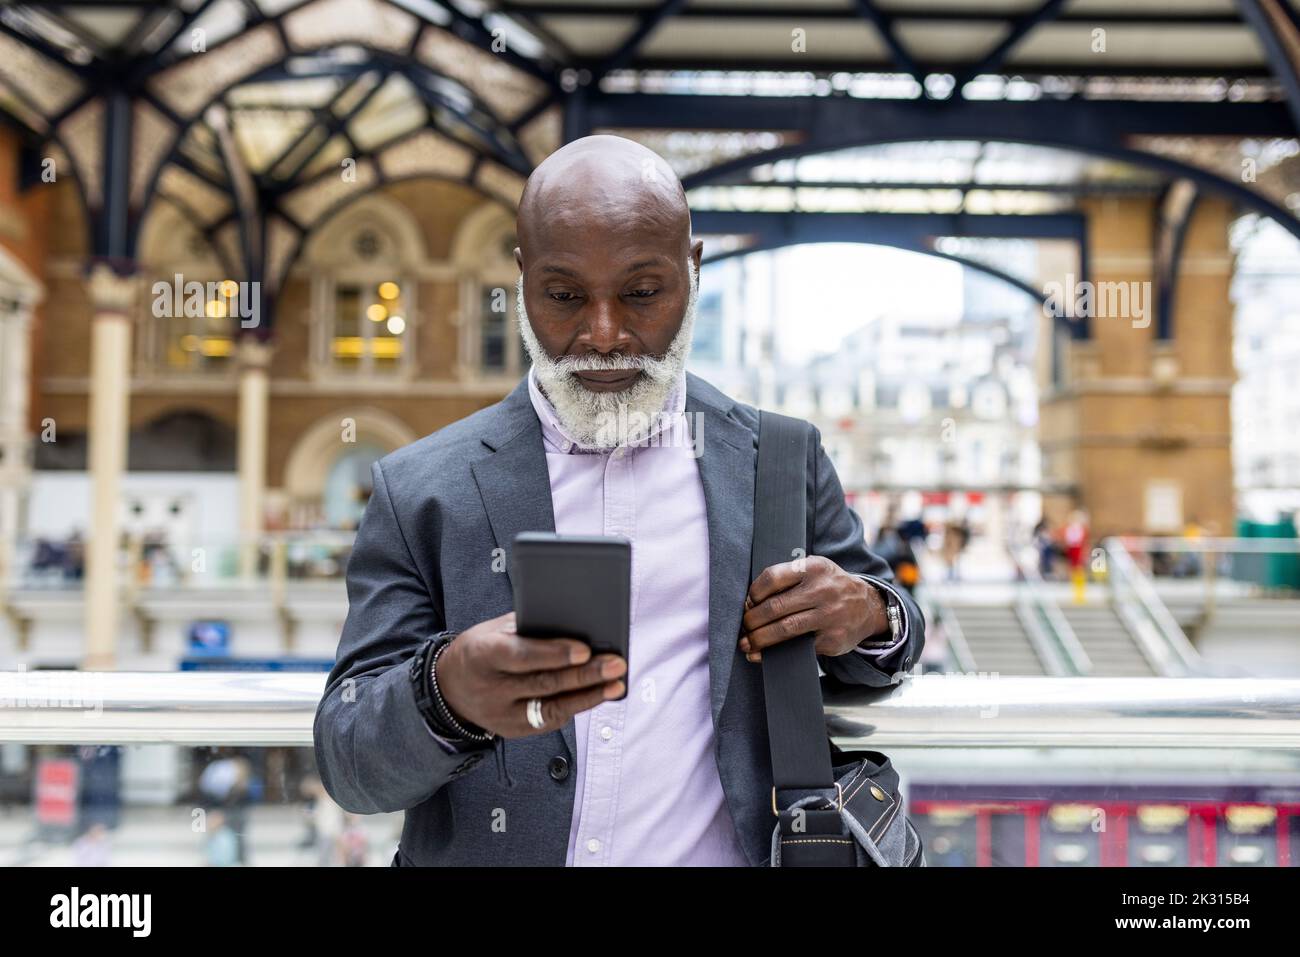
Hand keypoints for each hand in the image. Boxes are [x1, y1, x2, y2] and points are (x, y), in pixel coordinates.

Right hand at [437, 612, 625, 737]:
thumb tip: (575, 627)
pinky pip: (549, 721)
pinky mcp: (512, 731)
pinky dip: (576, 707)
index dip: (553, 654)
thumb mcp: (493, 630)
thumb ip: (528, 628)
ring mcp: (501, 715)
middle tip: (616, 664)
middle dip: (584, 675)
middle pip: (543, 683)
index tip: (584, 650)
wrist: (449, 689)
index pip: (520, 656)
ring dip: (588, 696)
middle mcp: (490, 689)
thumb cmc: (481, 649)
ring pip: (550, 708)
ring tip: (617, 684)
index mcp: (482, 654)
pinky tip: (599, 695)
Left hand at [739, 556, 886, 661]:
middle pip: (775, 606)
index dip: (754, 592)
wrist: (868, 606)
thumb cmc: (830, 586)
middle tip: (743, 625)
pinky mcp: (832, 638)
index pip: (773, 577)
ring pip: (784, 629)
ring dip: (759, 638)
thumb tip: (750, 601)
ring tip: (745, 643)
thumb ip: (787, 577)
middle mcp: (823, 590)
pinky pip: (797, 647)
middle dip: (752, 619)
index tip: (748, 602)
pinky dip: (773, 653)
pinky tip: (760, 655)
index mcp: (813, 568)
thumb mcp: (814, 570)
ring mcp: (829, 615)